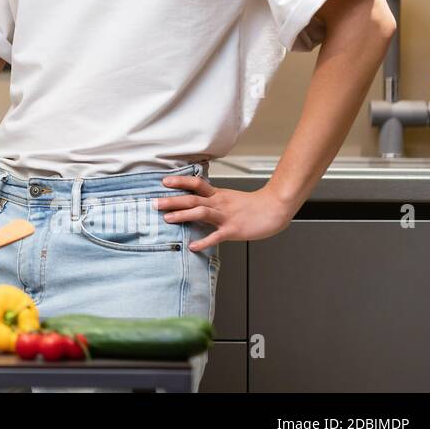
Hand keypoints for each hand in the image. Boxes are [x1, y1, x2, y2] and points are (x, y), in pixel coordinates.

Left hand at [155, 174, 297, 251]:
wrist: (274, 208)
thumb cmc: (253, 205)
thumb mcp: (229, 198)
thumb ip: (213, 199)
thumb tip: (196, 202)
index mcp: (218, 195)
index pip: (196, 184)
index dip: (180, 182)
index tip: (164, 182)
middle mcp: (219, 203)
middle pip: (192, 198)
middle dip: (172, 200)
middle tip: (155, 203)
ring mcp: (226, 216)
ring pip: (201, 212)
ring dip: (183, 215)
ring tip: (168, 219)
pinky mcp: (233, 230)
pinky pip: (216, 236)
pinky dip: (204, 242)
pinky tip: (193, 247)